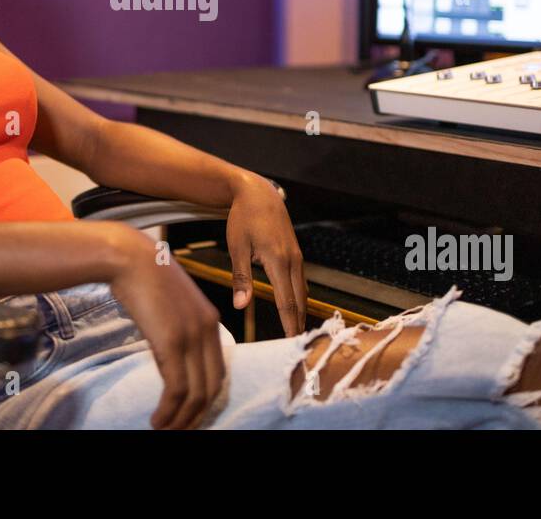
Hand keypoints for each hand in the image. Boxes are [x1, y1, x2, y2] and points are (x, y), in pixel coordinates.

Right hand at [107, 227, 226, 428]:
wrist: (129, 257)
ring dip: (181, 420)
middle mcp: (207, 330)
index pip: (218, 372)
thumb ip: (179, 324)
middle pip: (212, 388)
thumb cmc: (143, 277)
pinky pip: (177, 389)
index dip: (206, 399)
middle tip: (179, 430)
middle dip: (196, 415)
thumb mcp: (171, 302)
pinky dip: (169, 410)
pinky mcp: (172, 342)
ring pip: (196, 394)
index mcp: (211, 321)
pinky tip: (157, 419)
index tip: (190, 414)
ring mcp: (191, 336)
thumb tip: (170, 351)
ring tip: (164, 429)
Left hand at [226, 172, 305, 335]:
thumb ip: (241, 278)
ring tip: (298, 334)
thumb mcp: (237, 247)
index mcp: (278, 261)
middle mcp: (292, 261)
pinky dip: (300, 299)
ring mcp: (296, 257)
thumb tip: (240, 306)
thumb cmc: (243, 219)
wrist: (258, 192)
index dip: (289, 324)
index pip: (286, 302)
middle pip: (299, 301)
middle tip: (297, 348)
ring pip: (302, 291)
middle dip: (298, 324)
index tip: (290, 344)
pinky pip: (300, 281)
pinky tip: (296, 309)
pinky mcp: (295, 253)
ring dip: (301, 313)